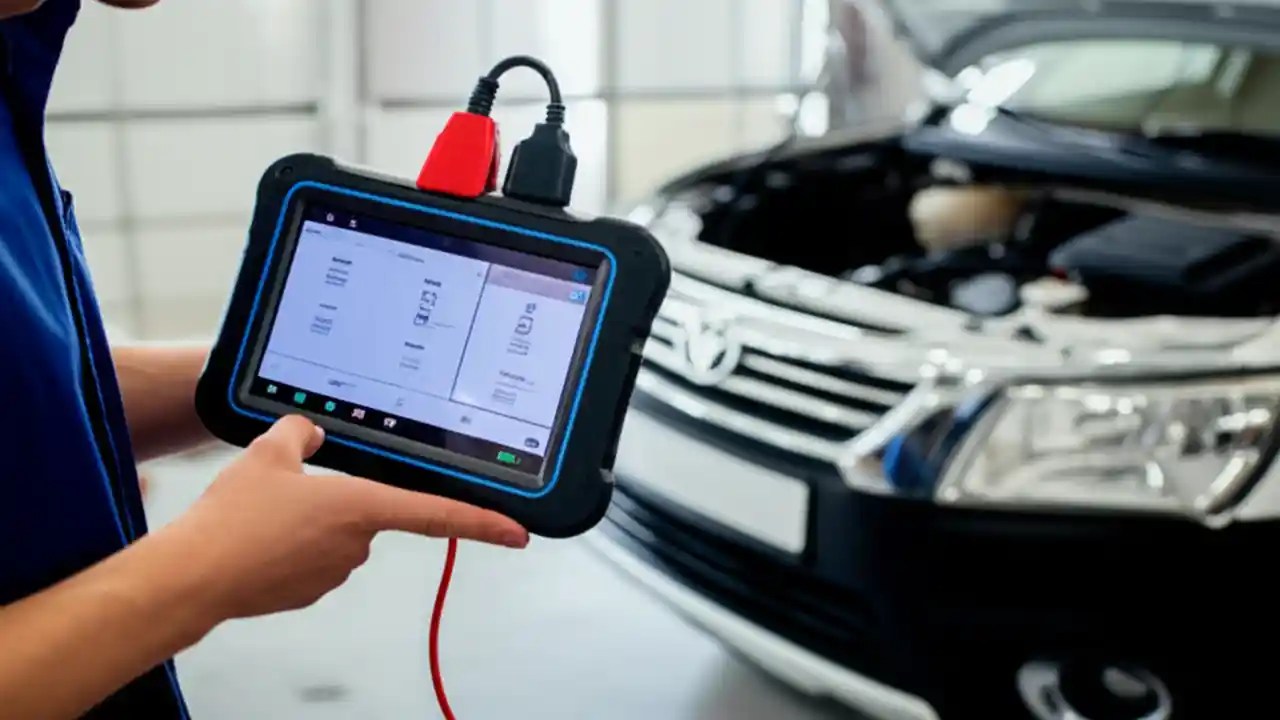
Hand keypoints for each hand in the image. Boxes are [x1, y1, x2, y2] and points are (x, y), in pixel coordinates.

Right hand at [162, 415, 528, 621]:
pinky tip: (259, 534)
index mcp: (362, 506)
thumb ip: (299, 433)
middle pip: (366, 511)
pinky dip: (290, 543)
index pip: (437, 512)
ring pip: (335, 533)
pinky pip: (310, 556)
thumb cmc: (235, 520)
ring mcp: (333, 571)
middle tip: (288, 491)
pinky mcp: (306, 590)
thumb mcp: (269, 454)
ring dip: (309, 520)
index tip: (517, 532)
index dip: (483, 522)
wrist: (196, 575)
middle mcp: (357, 543)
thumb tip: (309, 428)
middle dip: (335, 498)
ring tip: (265, 512)